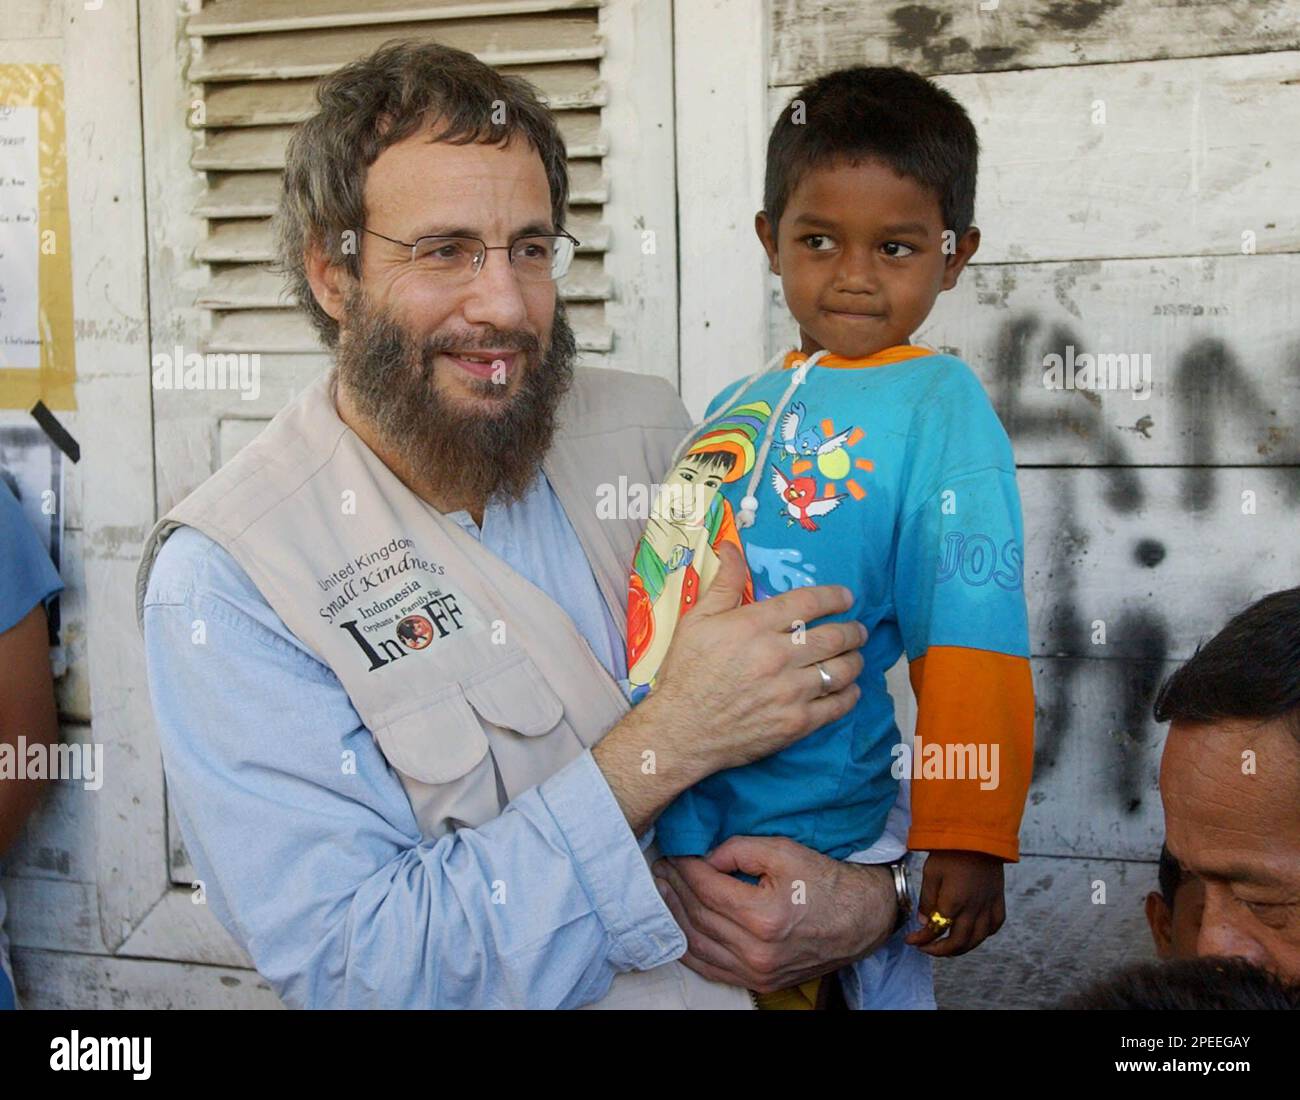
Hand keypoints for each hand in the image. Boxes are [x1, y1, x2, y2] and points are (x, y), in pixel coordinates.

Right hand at [651, 542, 865, 774]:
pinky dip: (850, 694)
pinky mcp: (797, 723)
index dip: (835, 597)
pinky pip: (837, 705)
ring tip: (856, 657)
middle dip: (853, 630)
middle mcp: (778, 655)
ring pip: (842, 670)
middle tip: (857, 629)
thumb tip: (731, 546)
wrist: (680, 731)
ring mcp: (790, 692)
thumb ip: (723, 583)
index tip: (846, 597)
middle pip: (834, 636)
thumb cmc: (686, 672)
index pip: (809, 602)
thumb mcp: (697, 620)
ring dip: (856, 660)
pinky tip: (849, 688)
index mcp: (754, 626)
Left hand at [651, 835, 894, 992]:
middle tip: (660, 868)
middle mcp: (757, 951)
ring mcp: (758, 972)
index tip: (674, 852)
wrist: (862, 918)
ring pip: (698, 945)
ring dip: (674, 917)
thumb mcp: (784, 851)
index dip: (684, 868)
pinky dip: (689, 950)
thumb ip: (738, 850)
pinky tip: (678, 929)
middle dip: (674, 888)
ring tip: (663, 892)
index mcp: (764, 916)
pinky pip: (711, 969)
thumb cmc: (826, 881)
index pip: (706, 888)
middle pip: (697, 915)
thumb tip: (704, 859)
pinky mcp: (761, 982)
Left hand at [905, 849, 1005, 956]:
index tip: (910, 940)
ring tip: (947, 947)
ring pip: (977, 939)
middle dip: (939, 950)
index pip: (936, 931)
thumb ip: (927, 900)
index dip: (921, 939)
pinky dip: (983, 935)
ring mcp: (988, 906)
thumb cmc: (950, 852)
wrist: (978, 835)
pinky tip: (973, 934)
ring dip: (961, 948)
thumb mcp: (930, 873)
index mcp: (953, 903)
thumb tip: (925, 922)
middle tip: (926, 948)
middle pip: (958, 943)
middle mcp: (973, 910)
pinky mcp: (998, 900)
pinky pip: (994, 926)